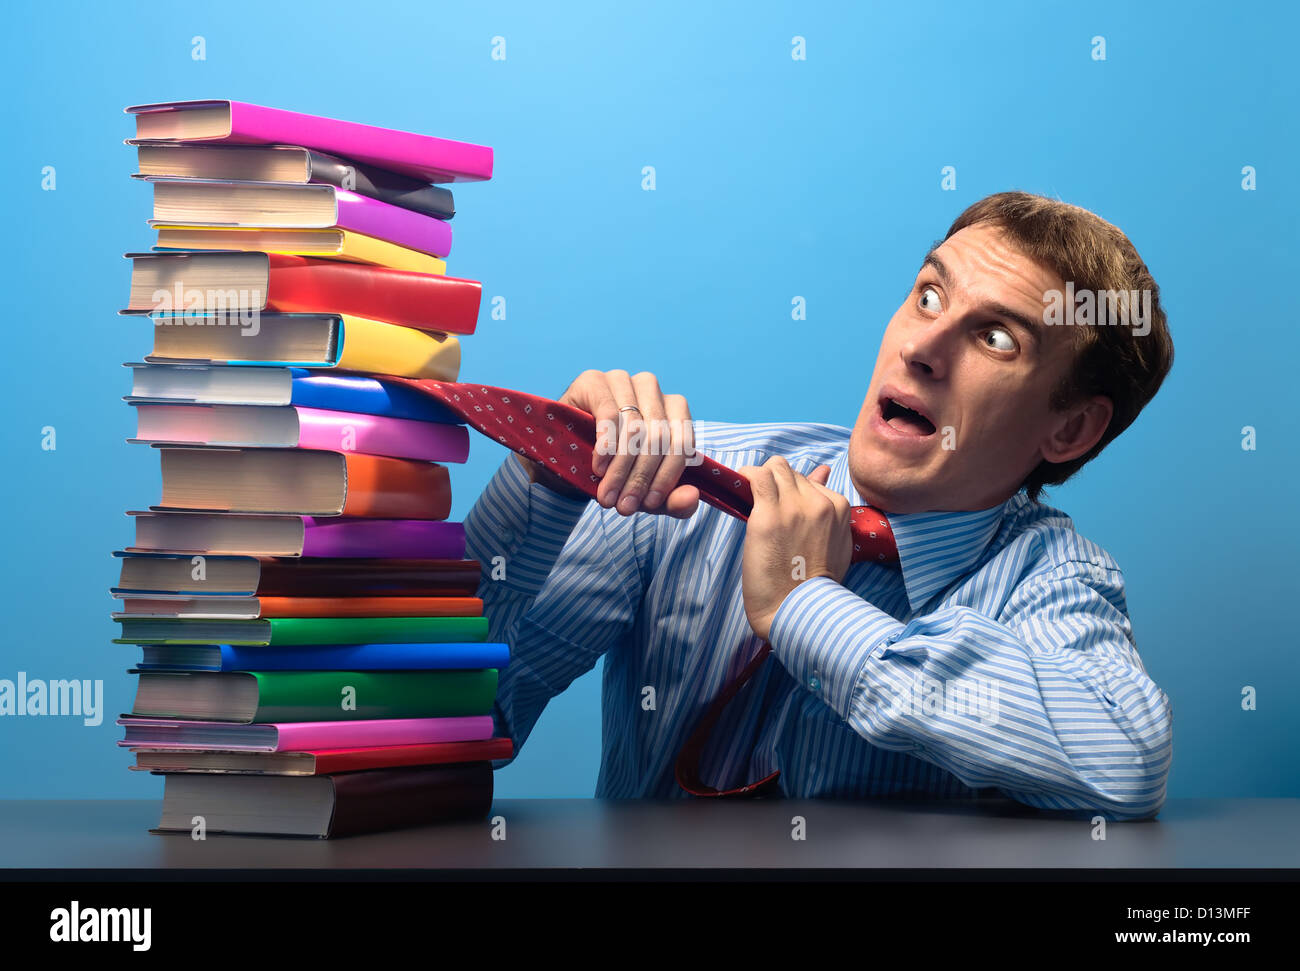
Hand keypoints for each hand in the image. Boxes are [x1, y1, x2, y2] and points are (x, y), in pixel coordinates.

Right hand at [520, 369, 700, 517]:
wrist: (566, 459)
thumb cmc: (612, 471)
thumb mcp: (643, 492)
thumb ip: (672, 500)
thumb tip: (691, 499)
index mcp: (674, 410)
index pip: (682, 441)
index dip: (668, 476)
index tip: (650, 503)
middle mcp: (652, 389)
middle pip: (658, 436)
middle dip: (641, 477)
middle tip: (625, 507)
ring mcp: (623, 380)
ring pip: (635, 427)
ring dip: (621, 468)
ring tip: (608, 494)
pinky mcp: (594, 380)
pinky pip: (609, 413)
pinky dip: (606, 445)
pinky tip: (598, 467)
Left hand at [739, 457, 852, 639]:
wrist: (797, 610)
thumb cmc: (812, 583)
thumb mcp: (833, 541)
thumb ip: (827, 507)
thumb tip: (823, 471)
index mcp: (838, 508)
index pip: (810, 481)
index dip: (792, 491)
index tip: (780, 504)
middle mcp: (819, 503)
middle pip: (792, 473)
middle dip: (777, 482)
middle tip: (763, 500)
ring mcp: (794, 507)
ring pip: (776, 468)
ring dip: (762, 476)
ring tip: (750, 491)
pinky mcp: (769, 515)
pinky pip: (757, 478)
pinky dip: (747, 476)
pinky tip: (740, 485)